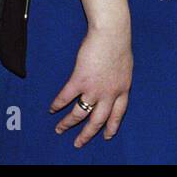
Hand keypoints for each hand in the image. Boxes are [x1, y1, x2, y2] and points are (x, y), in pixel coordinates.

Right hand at [50, 25, 132, 147]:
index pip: (118, 113)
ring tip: (59, 129)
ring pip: (79, 114)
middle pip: (98, 120)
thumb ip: (118, 79)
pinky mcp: (79, 80)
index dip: (112, 126)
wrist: (112, 33)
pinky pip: (66, 98)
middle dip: (87, 134)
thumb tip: (112, 84)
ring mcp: (94, 88)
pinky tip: (52, 109)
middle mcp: (109, 93)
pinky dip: (57, 105)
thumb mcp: (125, 67)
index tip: (107, 136)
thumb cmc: (119, 44)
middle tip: (78, 143)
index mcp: (123, 89)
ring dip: (67, 124)